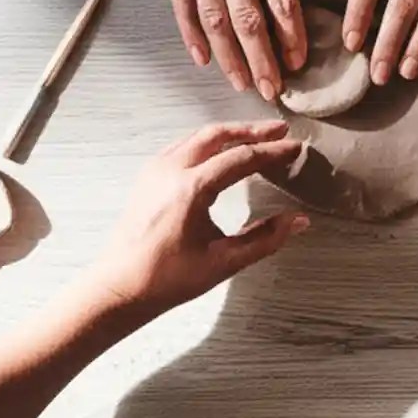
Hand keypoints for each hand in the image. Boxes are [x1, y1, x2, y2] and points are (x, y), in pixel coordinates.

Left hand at [98, 120, 307, 311]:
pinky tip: (222, 152)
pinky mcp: (148, 176)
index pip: (241, 158)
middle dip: (251, 130)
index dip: (272, 151)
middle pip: (217, 135)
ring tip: (256, 137)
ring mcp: (155, 169)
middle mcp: (170, 170)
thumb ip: (265, 238)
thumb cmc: (168, 278)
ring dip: (229, 133)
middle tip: (279, 131)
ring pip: (198, 137)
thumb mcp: (223, 262)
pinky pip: (183, 146)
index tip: (294, 147)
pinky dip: (208, 142)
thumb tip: (298, 221)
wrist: (120, 287)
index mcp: (190, 188)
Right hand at [141, 0, 307, 100]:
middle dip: (262, 61)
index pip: (282, 1)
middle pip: (248, 20)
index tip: (298, 63)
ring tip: (242, 84)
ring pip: (215, 22)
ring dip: (230, 59)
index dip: (290, 37)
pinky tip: (204, 61)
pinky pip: (183, 8)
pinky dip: (193, 38)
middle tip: (272, 91)